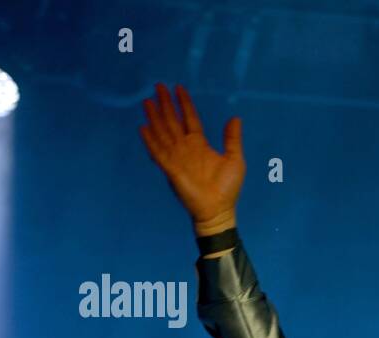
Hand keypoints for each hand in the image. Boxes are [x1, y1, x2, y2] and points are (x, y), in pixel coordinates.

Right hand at [139, 83, 244, 232]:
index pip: (189, 119)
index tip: (178, 88)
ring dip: (155, 117)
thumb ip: (232, 138)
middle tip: (158, 85)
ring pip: (163, 132)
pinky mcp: (171, 169)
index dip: (184, 103)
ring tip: (147, 101)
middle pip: (172, 121)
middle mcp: (186, 148)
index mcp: (200, 144)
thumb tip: (235, 118)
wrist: (219, 209)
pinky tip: (143, 128)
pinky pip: (158, 152)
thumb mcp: (234, 159)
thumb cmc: (227, 187)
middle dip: (165, 104)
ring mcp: (177, 157)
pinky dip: (150, 141)